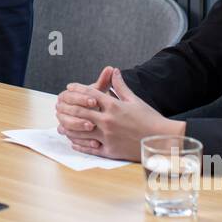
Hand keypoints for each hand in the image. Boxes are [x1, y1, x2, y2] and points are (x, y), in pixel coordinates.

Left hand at [54, 66, 183, 160]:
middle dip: (67, 108)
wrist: (162, 139)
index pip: (90, 94)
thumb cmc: (149, 119)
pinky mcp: (110, 150)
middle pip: (80, 112)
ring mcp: (108, 136)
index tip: (69, 88)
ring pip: (81, 131)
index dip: (77, 90)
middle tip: (58, 105)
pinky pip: (89, 148)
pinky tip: (73, 141)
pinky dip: (79, 144)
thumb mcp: (134, 100)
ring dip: (69, 127)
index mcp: (114, 106)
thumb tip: (114, 71)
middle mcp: (108, 121)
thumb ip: (121, 86)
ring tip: (60, 124)